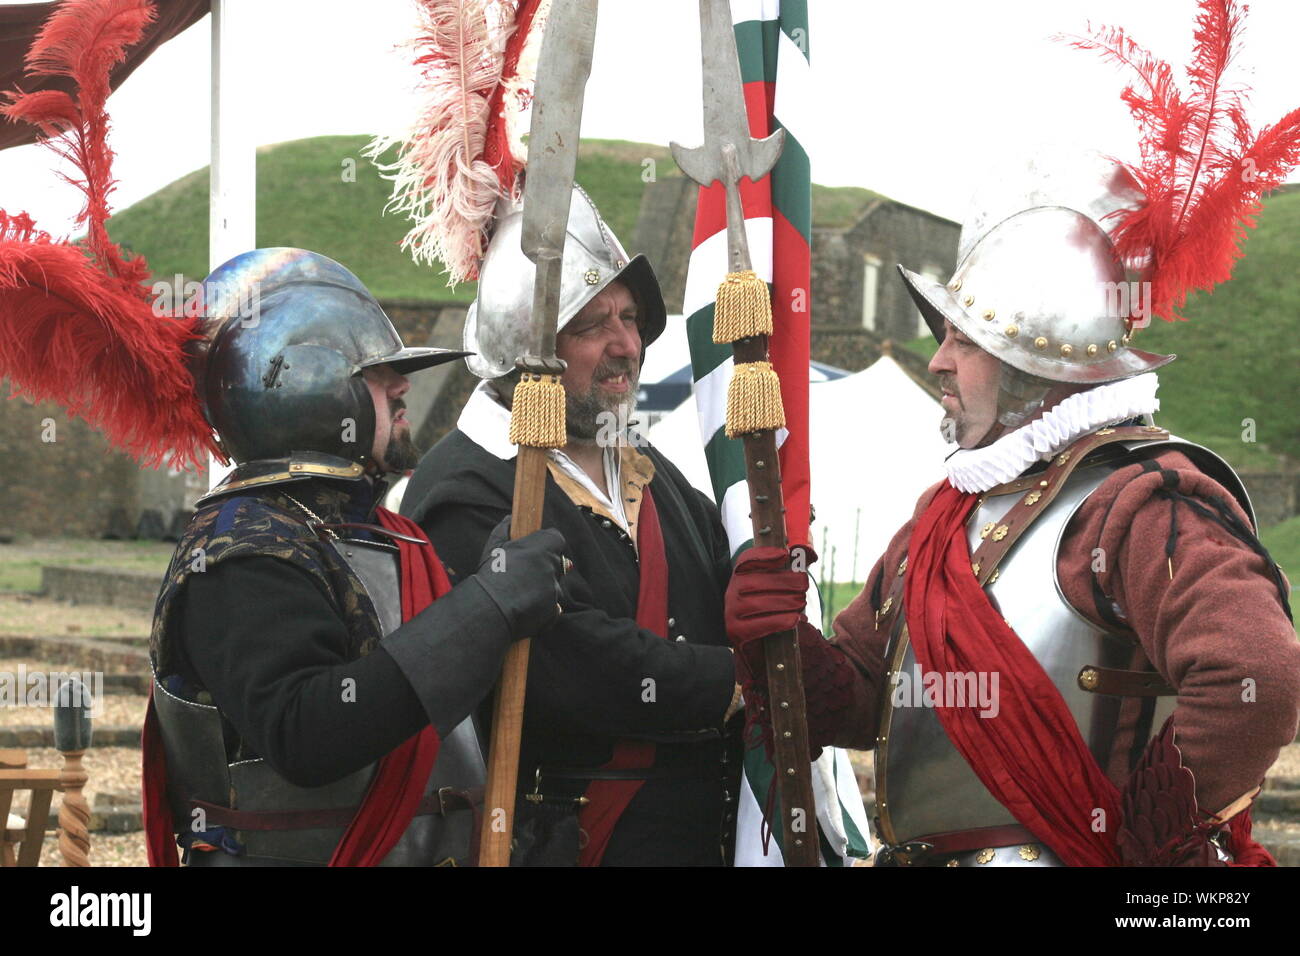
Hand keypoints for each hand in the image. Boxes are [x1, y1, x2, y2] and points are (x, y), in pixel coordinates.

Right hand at [473, 516, 569, 636]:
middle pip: (556, 563)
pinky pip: (552, 607)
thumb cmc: (490, 575)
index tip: (536, 550)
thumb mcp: (493, 547)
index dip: (547, 544)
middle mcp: (553, 566)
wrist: (489, 610)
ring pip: (553, 586)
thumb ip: (505, 530)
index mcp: (543, 546)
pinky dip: (543, 608)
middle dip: (544, 567)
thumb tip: (509, 519)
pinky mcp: (553, 609)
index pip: (556, 538)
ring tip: (520, 594)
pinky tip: (524, 608)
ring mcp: (555, 589)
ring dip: (542, 588)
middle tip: (523, 575)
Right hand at [724, 545, 809, 647]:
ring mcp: (731, 612)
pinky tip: (795, 619)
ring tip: (802, 602)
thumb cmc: (769, 612)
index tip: (785, 555)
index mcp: (738, 577)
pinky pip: (760, 624)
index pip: (746, 561)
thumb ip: (785, 573)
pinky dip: (780, 621)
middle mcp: (731, 592)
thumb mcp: (774, 590)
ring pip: (758, 603)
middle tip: (804, 584)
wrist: (754, 646)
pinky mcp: (736, 631)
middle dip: (784, 581)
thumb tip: (800, 555)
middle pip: (755, 582)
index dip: (765, 555)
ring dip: (785, 601)